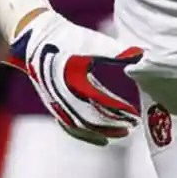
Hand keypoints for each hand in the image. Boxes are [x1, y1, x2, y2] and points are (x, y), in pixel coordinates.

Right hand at [5, 11, 144, 145]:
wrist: (36, 38)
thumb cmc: (67, 38)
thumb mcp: (93, 42)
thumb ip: (116, 52)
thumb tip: (141, 55)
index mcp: (73, 82)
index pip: (99, 103)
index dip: (118, 112)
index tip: (134, 116)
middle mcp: (62, 97)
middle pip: (88, 121)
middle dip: (112, 126)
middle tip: (133, 127)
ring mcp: (56, 103)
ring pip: (78, 126)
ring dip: (100, 132)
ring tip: (123, 133)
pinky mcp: (55, 104)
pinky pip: (70, 125)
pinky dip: (86, 134)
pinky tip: (102, 139)